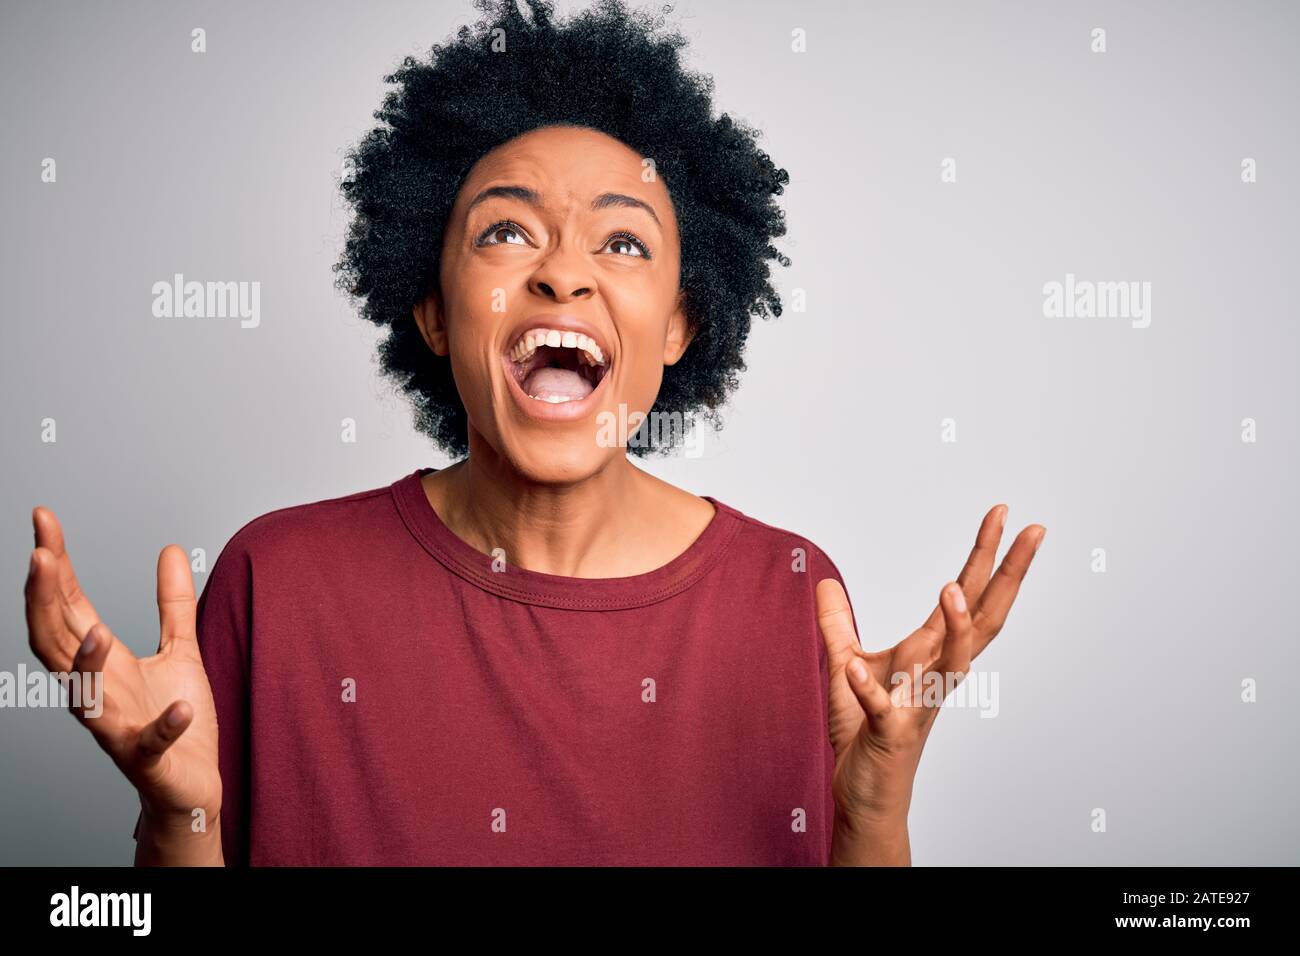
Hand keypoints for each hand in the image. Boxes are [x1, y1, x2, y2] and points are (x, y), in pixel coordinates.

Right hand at [24, 507, 222, 861]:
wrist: (190, 786)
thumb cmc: (176, 719)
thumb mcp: (180, 649)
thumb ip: (173, 603)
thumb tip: (171, 548)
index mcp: (103, 662)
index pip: (67, 606)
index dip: (53, 565)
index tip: (44, 521)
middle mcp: (99, 692)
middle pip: (58, 643)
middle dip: (45, 602)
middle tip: (40, 556)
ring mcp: (120, 728)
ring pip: (85, 698)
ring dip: (85, 666)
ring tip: (94, 628)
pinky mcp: (150, 759)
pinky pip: (151, 743)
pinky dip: (163, 726)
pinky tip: (178, 705)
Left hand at [817, 505, 1043, 858]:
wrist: (865, 792)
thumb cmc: (865, 731)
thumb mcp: (845, 662)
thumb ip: (837, 624)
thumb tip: (825, 582)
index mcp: (932, 653)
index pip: (968, 595)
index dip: (985, 555)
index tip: (1002, 513)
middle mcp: (936, 676)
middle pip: (984, 620)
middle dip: (1007, 575)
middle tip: (1031, 532)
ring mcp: (918, 707)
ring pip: (951, 666)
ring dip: (956, 629)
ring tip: (951, 588)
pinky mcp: (891, 735)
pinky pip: (884, 709)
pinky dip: (869, 687)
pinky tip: (855, 667)